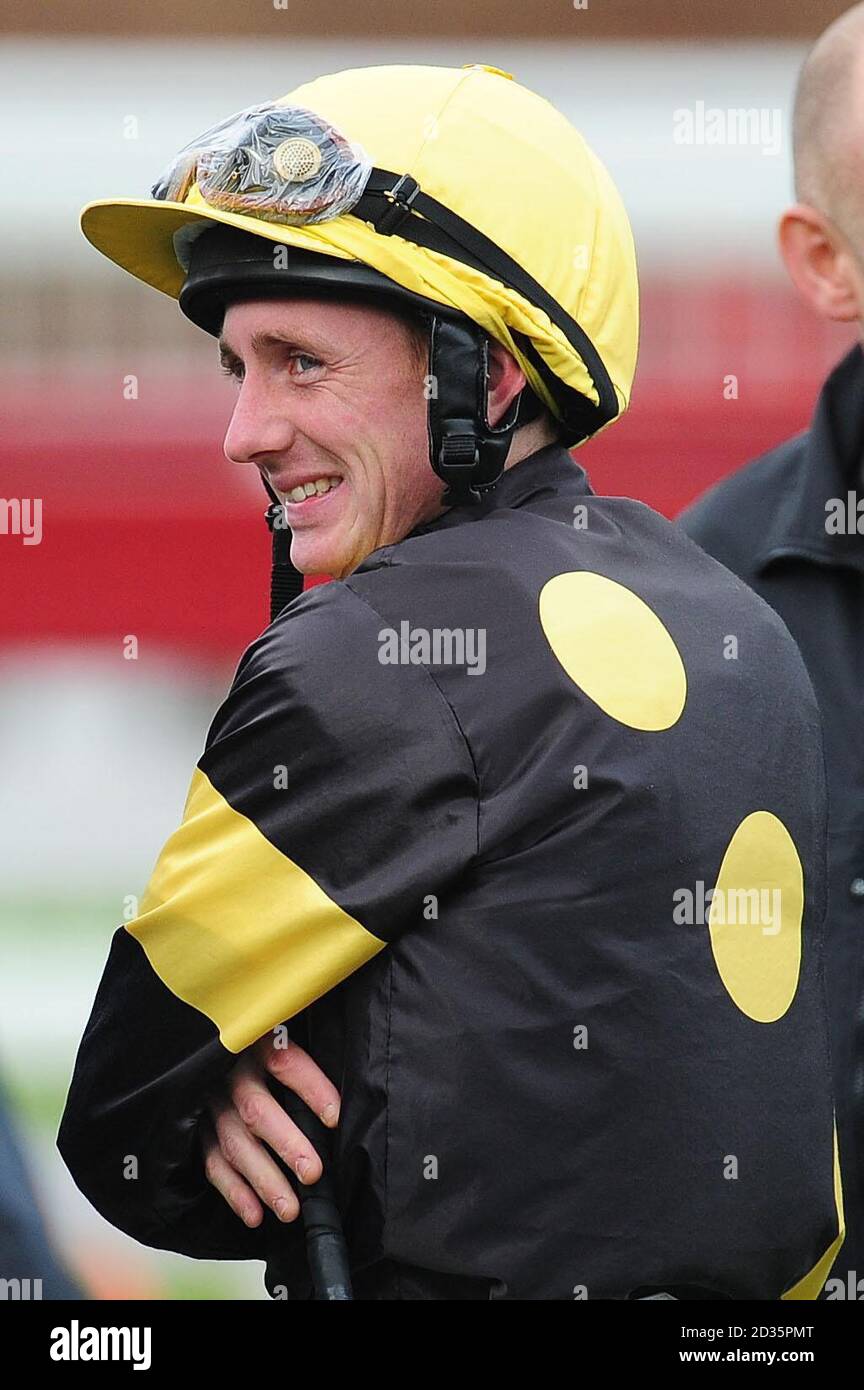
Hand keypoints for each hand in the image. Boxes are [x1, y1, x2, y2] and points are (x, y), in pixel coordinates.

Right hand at [200, 1030, 340, 1227]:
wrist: (214, 1053)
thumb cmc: (265, 1050)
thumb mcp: (282, 1039)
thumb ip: (306, 1061)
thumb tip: (345, 1099)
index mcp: (257, 1043)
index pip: (285, 1061)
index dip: (311, 1088)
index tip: (335, 1117)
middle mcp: (230, 1074)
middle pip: (257, 1110)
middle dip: (286, 1144)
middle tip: (312, 1172)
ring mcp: (212, 1104)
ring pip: (235, 1143)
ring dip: (263, 1179)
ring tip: (289, 1209)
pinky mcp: (199, 1130)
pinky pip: (212, 1164)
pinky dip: (233, 1192)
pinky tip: (255, 1214)